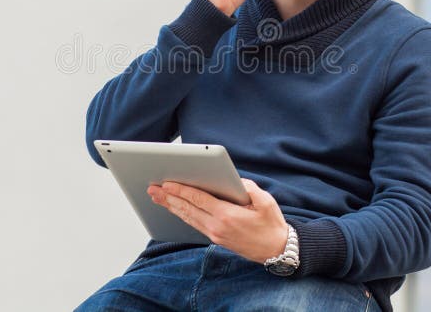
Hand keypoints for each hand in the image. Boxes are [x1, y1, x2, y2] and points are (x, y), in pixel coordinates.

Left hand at [147, 178, 287, 263]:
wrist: (277, 250)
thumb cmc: (272, 225)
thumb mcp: (265, 201)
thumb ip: (247, 187)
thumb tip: (232, 180)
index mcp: (227, 215)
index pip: (198, 200)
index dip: (180, 191)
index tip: (166, 184)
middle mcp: (217, 227)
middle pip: (187, 210)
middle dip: (168, 198)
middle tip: (152, 189)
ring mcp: (215, 234)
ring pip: (188, 218)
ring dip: (171, 207)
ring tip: (157, 198)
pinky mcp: (216, 239)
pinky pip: (194, 224)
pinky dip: (182, 215)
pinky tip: (175, 209)